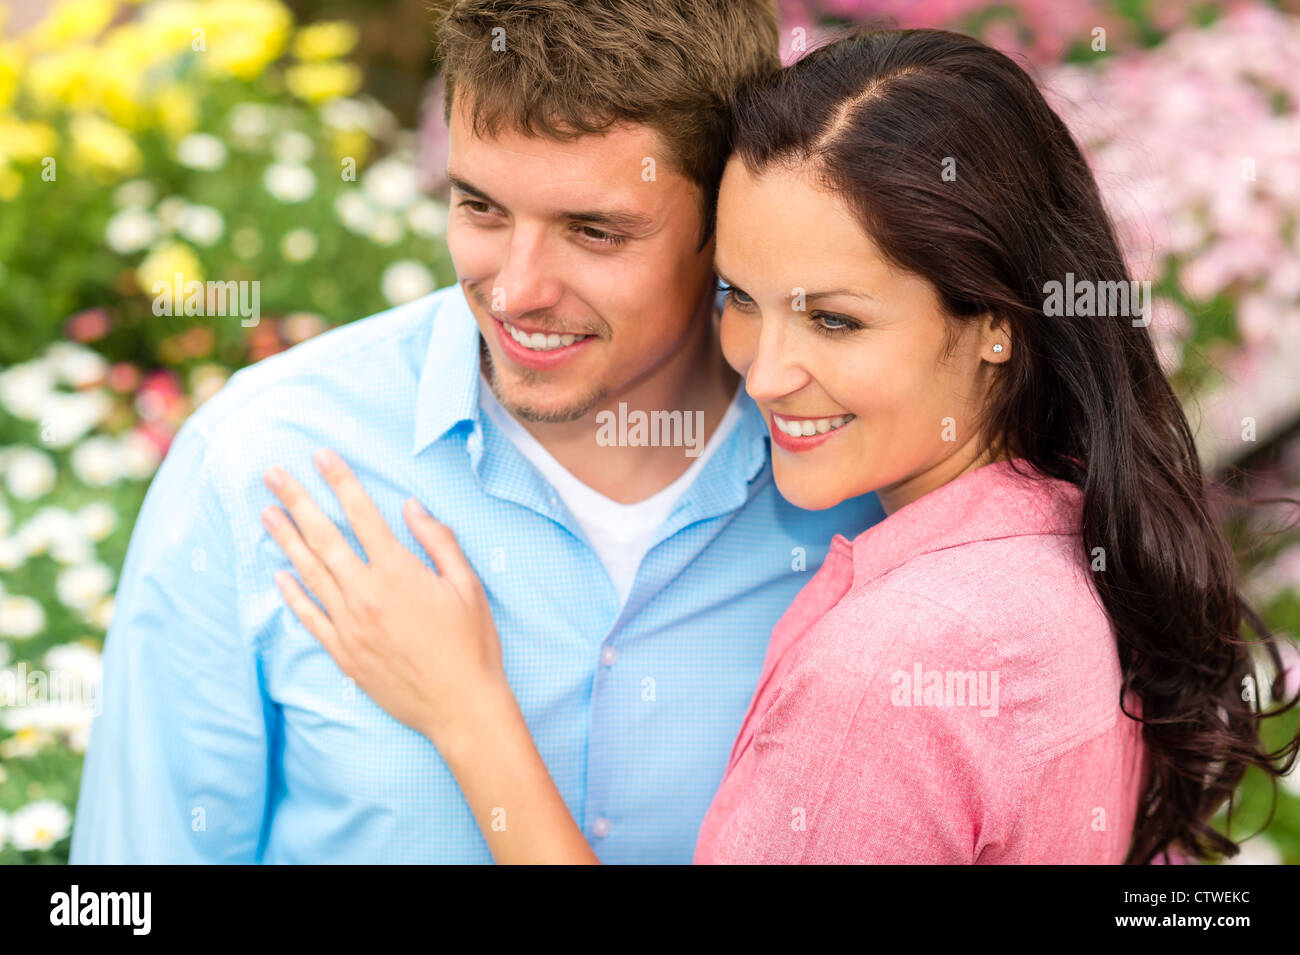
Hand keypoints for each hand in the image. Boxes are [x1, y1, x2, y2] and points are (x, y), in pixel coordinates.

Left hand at [261, 448, 506, 744]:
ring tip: (265, 513)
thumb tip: (411, 507)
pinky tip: (279, 575)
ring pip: (309, 573)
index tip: (321, 455)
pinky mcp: (344, 653)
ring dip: (285, 540)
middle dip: (297, 501)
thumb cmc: (472, 644)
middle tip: (272, 474)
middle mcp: (366, 594)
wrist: (461, 706)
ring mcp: (350, 624)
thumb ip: (439, 542)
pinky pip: (309, 617)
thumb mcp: (468, 586)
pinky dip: (292, 595)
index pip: (362, 514)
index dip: (341, 481)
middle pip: (323, 537)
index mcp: (398, 572)